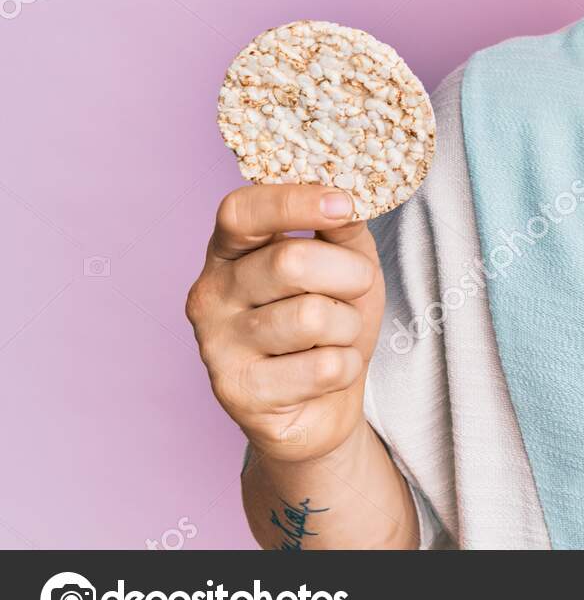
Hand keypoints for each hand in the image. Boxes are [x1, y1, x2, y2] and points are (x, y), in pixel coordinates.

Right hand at [186, 185, 384, 463]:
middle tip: (357, 289)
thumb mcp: (345, 262)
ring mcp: (216, 345)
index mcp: (229, 251)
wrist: (324, 405)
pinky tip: (326, 373)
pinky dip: (346, 366)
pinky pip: (322, 367)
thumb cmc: (332, 321)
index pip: (241, 211)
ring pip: (311, 317)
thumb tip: (348, 194)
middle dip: (349, 275)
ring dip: (348, 326)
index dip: (293, 202)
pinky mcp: (238, 393)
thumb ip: (341, 227)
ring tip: (336, 336)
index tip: (343, 203)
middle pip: (289, 262)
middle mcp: (210, 293)